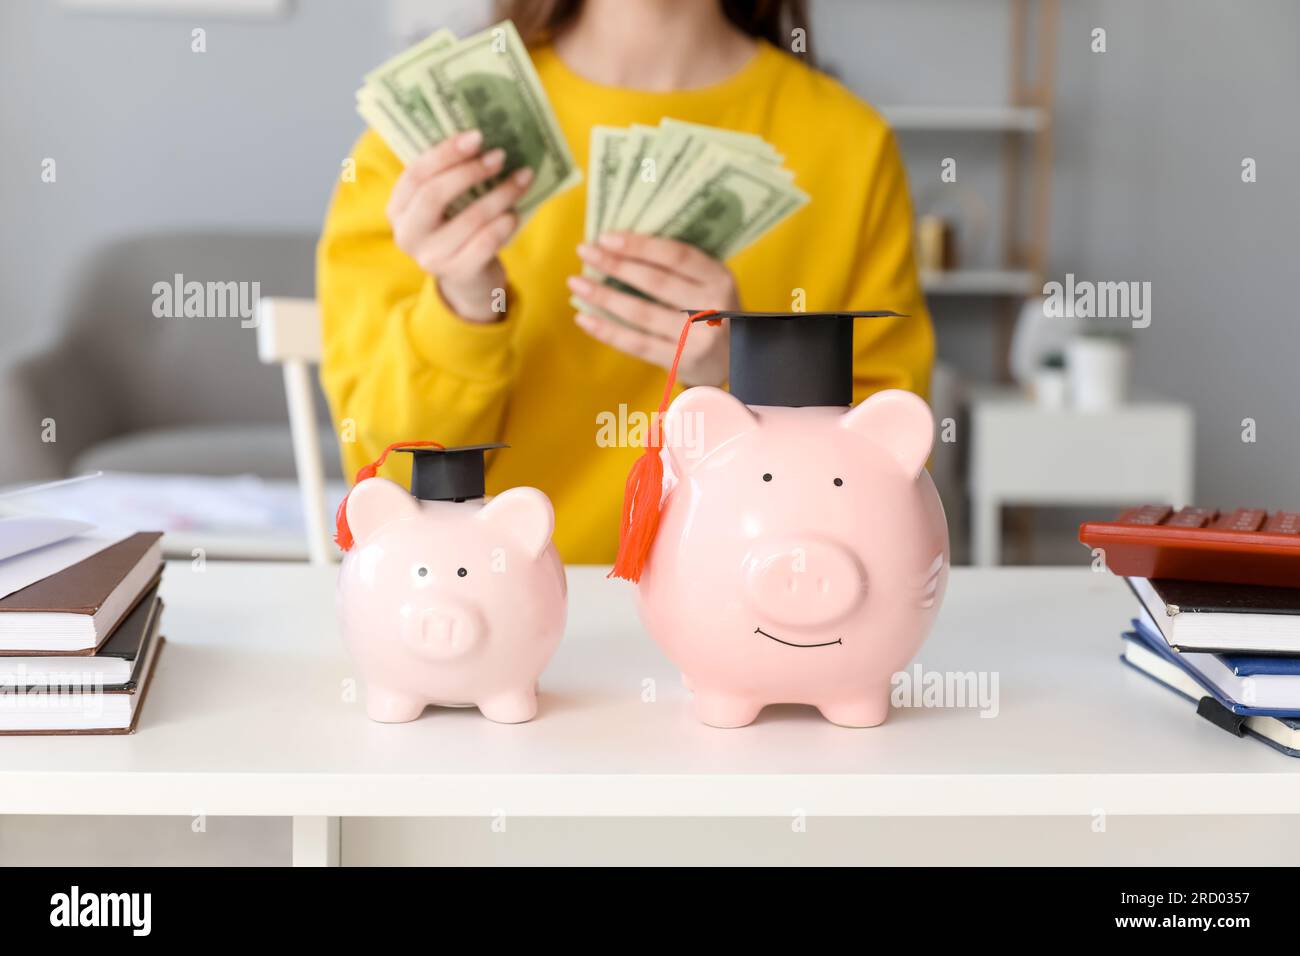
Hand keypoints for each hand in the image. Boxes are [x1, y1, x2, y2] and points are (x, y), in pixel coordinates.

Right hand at [387, 129, 534, 320]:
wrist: (469, 280)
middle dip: (470, 171)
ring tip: (522, 178)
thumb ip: (450, 177)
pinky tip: (515, 213)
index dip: (445, 153)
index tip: (476, 136)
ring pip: (469, 218)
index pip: (416, 174)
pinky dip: (504, 224)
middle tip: (499, 156)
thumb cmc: (458, 229)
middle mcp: (407, 234)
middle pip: (434, 194)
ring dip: (500, 194)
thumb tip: (482, 139)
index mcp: (398, 209)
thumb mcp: (446, 204)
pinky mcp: (458, 273)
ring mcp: (431, 257)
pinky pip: (486, 242)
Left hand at [569, 233, 740, 385]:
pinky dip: (608, 331)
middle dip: (615, 264)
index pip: (676, 255)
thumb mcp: (710, 284)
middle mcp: (712, 306)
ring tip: (576, 283)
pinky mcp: (682, 362)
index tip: (606, 237)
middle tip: (584, 251)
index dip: (639, 245)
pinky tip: (584, 318)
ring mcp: (697, 337)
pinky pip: (637, 344)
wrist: (738, 360)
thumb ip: (680, 268)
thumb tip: (621, 246)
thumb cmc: (713, 313)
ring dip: (604, 296)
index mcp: (719, 277)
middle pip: (655, 281)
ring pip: (641, 313)